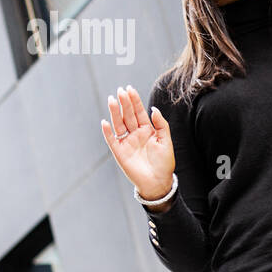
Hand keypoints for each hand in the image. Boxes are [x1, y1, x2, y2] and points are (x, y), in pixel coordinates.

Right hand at [100, 85, 175, 206]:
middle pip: (128, 115)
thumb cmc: (164, 163)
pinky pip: (112, 140)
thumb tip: (153, 109)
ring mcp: (127, 142)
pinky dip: (108, 131)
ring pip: (119, 124)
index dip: (135, 101)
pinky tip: (105, 122)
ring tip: (112, 100)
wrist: (158, 182)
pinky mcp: (119, 152)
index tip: (130, 89)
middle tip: (120, 91)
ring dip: (115, 112)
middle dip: (124, 103)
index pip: (139, 112)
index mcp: (147, 130)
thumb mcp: (166, 141)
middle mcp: (135, 134)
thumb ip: (161, 125)